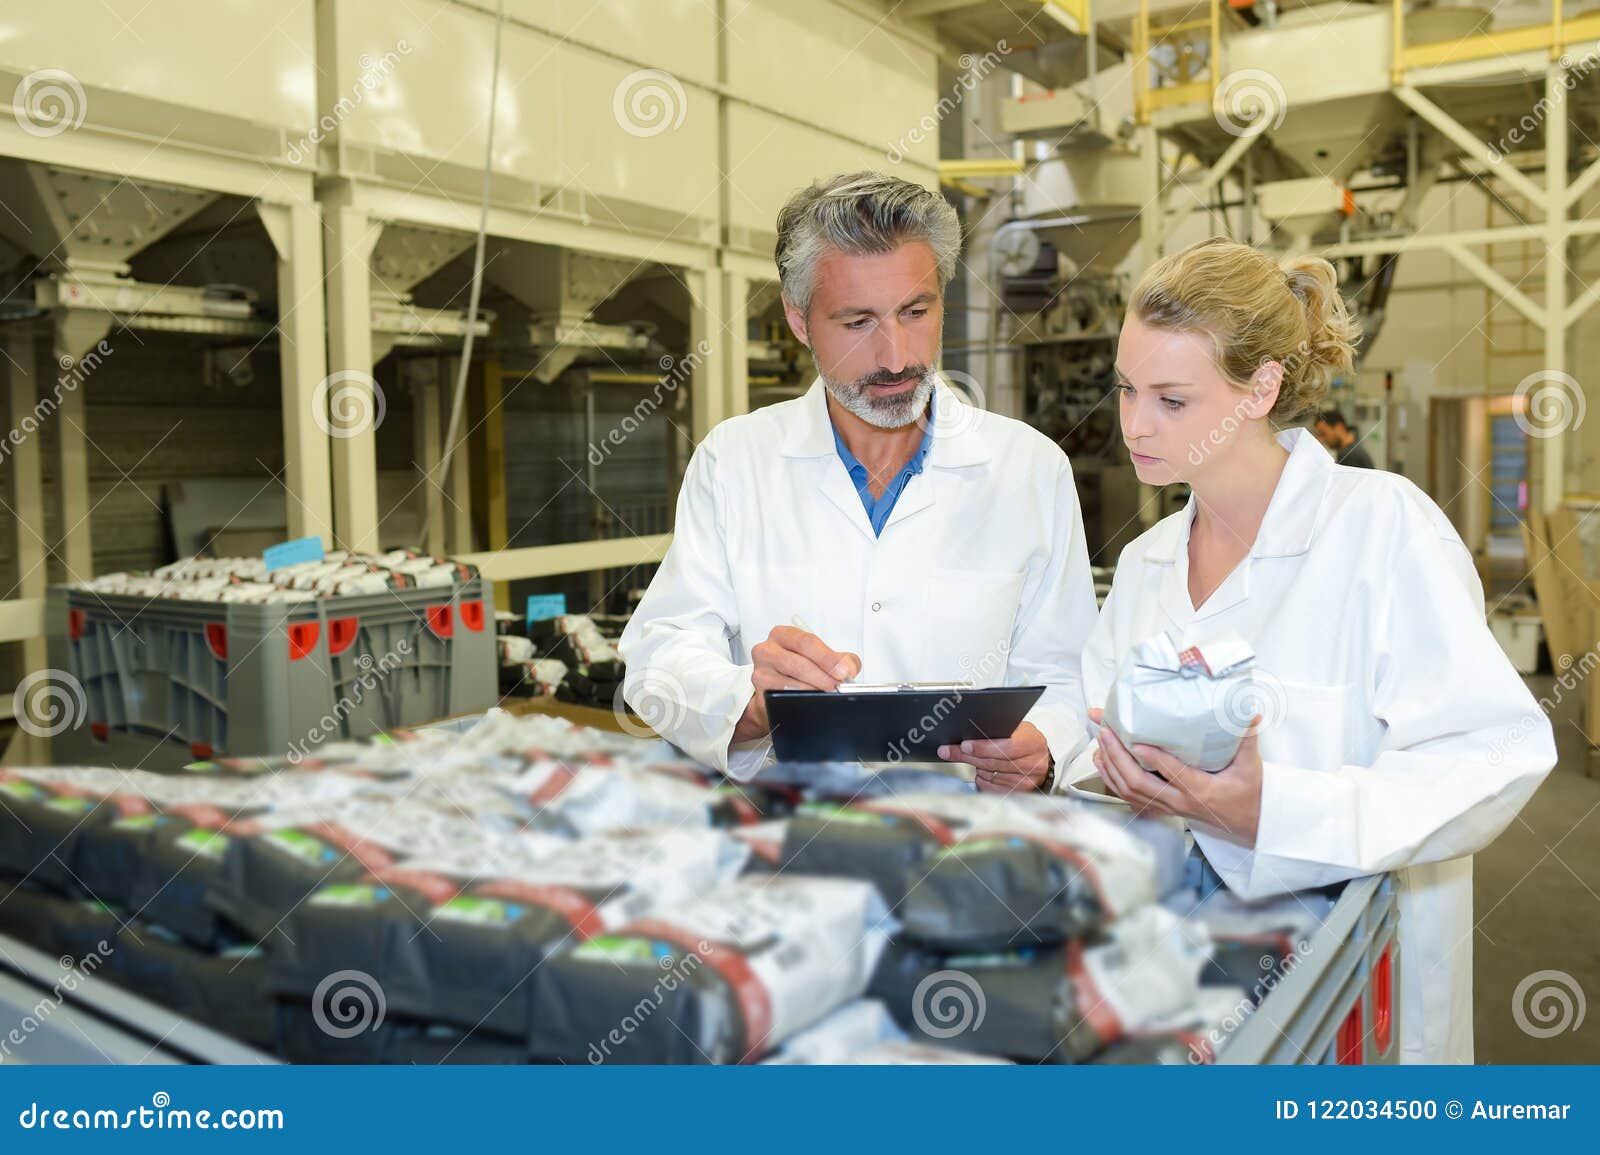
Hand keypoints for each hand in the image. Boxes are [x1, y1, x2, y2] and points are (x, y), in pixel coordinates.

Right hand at [731, 626, 860, 741]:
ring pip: (789, 684)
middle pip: (797, 663)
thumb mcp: (821, 657)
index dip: (827, 658)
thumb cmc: (800, 670)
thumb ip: (841, 659)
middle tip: (837, 686)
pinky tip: (810, 702)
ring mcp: (761, 673)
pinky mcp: (760, 694)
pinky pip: (782, 699)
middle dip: (822, 677)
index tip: (843, 671)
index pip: (806, 642)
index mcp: (783, 635)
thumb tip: (849, 668)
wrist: (777, 692)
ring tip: (826, 695)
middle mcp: (767, 651)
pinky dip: (800, 702)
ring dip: (812, 692)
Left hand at [938, 721, 1051, 793]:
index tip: (964, 745)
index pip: (1006, 746)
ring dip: (977, 767)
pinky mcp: (1018, 794)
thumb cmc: (1024, 741)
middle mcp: (1033, 764)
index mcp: (1033, 742)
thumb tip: (967, 736)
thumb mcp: (1017, 730)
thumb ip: (998, 731)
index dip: (983, 747)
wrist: (1041, 759)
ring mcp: (1026, 781)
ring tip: (974, 758)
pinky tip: (984, 772)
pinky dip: (982, 780)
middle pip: (993, 762)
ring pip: (990, 775)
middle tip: (948, 751)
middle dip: (968, 756)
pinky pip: (991, 788)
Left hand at [1089, 707, 1262, 841]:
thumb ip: (1247, 739)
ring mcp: (1168, 807)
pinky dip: (1111, 779)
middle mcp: (1179, 802)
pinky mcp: (1161, 808)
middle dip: (1118, 757)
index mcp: (1201, 790)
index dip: (1153, 758)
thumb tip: (1249, 714)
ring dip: (1111, 766)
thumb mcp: (1250, 766)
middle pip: (1141, 783)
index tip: (1136, 740)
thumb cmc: (1248, 792)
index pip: (1174, 774)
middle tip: (1107, 731)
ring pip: (1130, 791)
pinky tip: (1102, 761)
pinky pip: (1129, 797)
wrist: (1248, 822)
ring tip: (1101, 741)